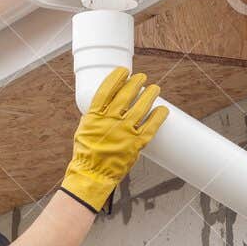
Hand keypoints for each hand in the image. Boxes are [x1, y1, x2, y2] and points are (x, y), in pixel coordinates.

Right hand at [59, 67, 168, 212]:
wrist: (92, 174)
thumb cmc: (86, 153)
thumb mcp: (84, 129)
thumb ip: (95, 116)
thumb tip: (105, 105)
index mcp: (95, 115)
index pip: (107, 90)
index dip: (117, 78)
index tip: (124, 71)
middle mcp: (111, 120)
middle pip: (126, 95)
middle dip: (136, 83)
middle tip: (142, 77)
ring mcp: (125, 131)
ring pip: (141, 107)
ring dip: (149, 95)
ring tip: (155, 88)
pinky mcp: (136, 143)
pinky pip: (151, 126)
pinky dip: (158, 116)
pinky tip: (162, 109)